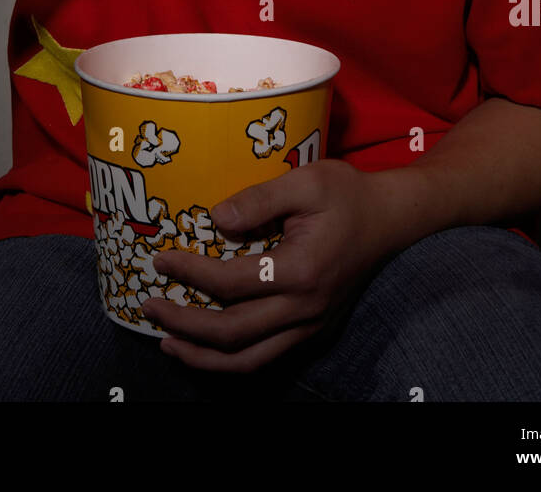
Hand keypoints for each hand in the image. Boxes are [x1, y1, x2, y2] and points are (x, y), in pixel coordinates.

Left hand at [140, 158, 389, 372]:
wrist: (391, 219)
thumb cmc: (347, 194)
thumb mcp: (306, 181)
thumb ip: (259, 199)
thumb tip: (215, 219)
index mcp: (300, 271)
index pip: (230, 283)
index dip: (190, 272)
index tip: (160, 258)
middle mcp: (304, 309)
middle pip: (232, 334)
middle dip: (185, 324)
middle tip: (149, 305)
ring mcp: (310, 325)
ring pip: (249, 361)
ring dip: (204, 358)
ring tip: (168, 344)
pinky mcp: (313, 329)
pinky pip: (266, 357)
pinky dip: (232, 359)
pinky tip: (209, 347)